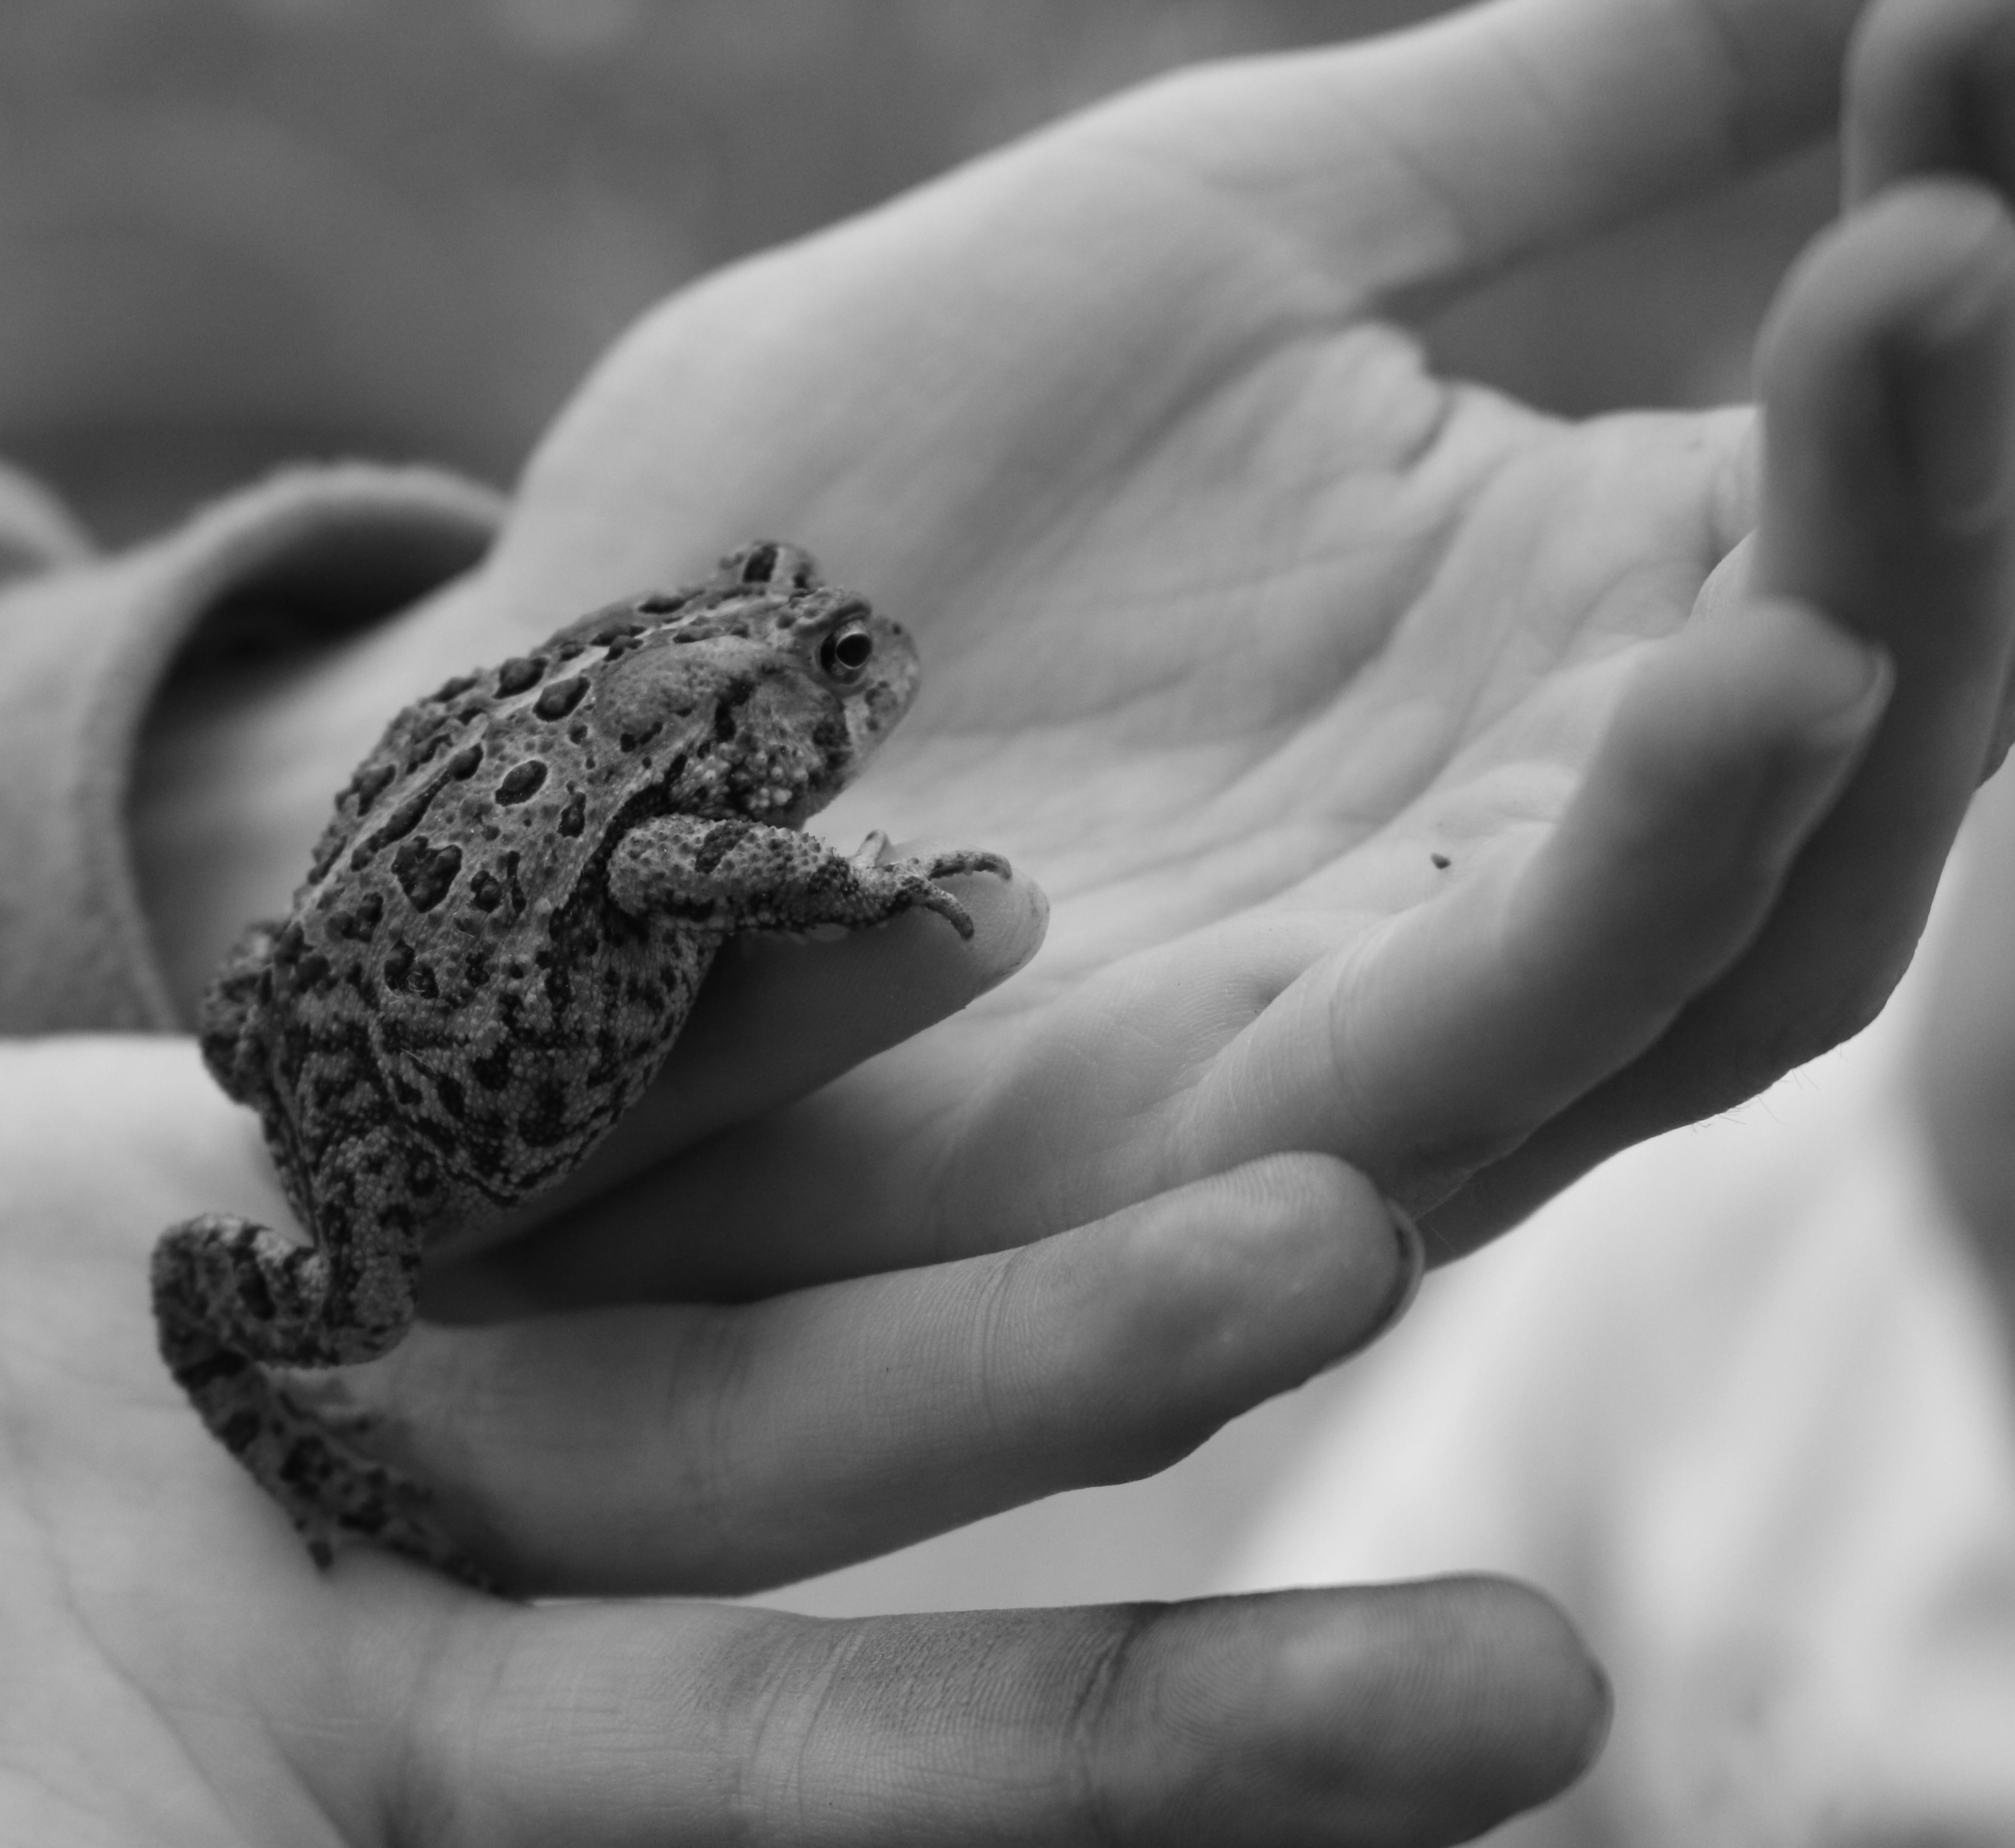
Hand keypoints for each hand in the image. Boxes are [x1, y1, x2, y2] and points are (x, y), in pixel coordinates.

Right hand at [0, 995, 1603, 1847]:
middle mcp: (386, 1726)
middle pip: (820, 1751)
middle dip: (1157, 1728)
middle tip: (1536, 1686)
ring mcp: (361, 1464)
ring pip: (764, 1415)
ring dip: (1044, 1333)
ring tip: (1346, 1227)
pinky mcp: (279, 1235)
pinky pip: (568, 1155)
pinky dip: (759, 1065)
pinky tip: (986, 953)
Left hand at [148, 0, 2014, 1280]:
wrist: (558, 691)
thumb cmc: (846, 493)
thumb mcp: (1205, 237)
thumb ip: (1534, 117)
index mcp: (1550, 638)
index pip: (1851, 493)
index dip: (1943, 297)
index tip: (1957, 29)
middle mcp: (1508, 851)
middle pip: (1858, 723)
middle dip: (1951, 469)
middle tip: (1958, 200)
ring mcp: (1372, 1020)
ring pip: (1735, 918)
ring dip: (1870, 652)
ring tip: (1922, 310)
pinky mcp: (1205, 1149)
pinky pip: (1486, 1051)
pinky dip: (1644, 879)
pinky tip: (1753, 662)